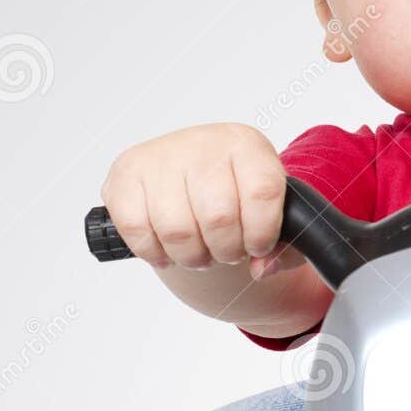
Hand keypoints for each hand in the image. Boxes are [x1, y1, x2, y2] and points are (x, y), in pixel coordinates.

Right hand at [100, 123, 304, 277]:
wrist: (192, 177)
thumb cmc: (236, 196)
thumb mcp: (272, 214)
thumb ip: (284, 248)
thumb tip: (263, 268)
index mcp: (247, 145)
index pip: (263, 192)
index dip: (261, 233)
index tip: (257, 246)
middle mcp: (204, 142)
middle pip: (218, 218)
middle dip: (225, 251)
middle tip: (225, 252)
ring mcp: (161, 155)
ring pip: (177, 230)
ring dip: (191, 256)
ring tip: (198, 251)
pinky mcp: (126, 172)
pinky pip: (137, 229)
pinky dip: (154, 252)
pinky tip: (167, 248)